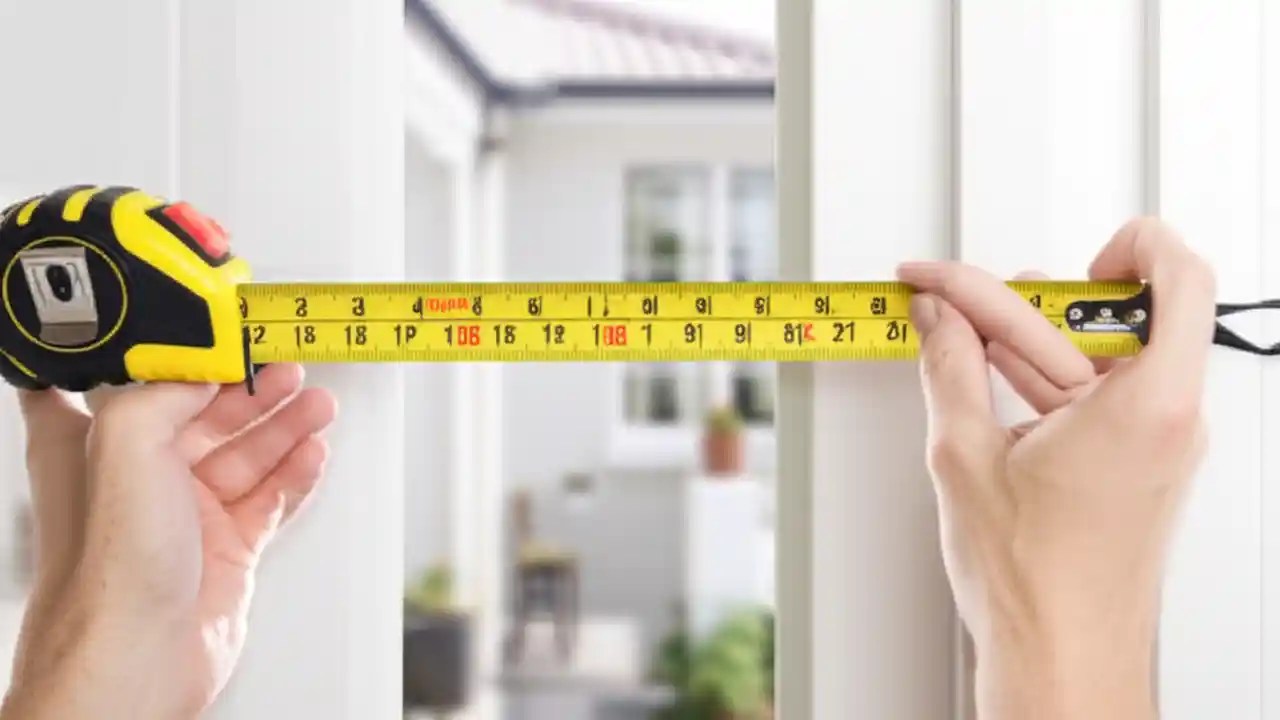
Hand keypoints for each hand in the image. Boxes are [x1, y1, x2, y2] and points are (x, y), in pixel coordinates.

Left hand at [1, 364, 336, 719]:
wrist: (139, 660)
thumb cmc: (109, 574)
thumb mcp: (125, 444)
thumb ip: (164, 388)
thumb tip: (207, 368)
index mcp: (94, 444)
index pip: (117, 380)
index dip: (158, 352)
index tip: (204, 329)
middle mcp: (137, 476)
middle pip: (201, 412)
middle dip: (247, 386)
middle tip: (286, 365)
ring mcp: (185, 513)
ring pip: (244, 453)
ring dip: (283, 425)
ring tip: (317, 403)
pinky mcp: (224, 547)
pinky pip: (268, 498)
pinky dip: (295, 473)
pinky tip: (312, 452)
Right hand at [897, 218, 1216, 719]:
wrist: (1061, 655)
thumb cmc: (1037, 583)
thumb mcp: (966, 455)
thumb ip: (949, 366)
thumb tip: (937, 314)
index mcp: (1146, 405)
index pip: (1174, 274)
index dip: (1118, 242)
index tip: (1038, 254)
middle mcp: (1167, 417)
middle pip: (1109, 316)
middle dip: (1025, 299)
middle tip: (953, 298)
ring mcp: (1154, 441)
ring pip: (1094, 354)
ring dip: (1023, 339)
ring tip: (950, 334)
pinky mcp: (1135, 460)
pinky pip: (1093, 392)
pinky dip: (1038, 377)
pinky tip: (981, 373)